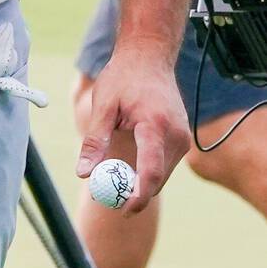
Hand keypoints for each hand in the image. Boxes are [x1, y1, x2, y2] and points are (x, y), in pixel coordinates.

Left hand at [76, 42, 189, 213]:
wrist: (149, 57)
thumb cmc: (123, 77)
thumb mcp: (103, 105)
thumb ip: (95, 141)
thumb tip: (84, 173)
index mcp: (155, 125)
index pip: (151, 172)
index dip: (137, 197)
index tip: (122, 210)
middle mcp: (176, 134)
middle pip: (157, 178)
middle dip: (135, 192)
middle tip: (109, 197)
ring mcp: (183, 137)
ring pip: (162, 173)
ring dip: (141, 180)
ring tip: (115, 172)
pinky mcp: (183, 138)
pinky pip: (165, 163)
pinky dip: (149, 168)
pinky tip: (131, 159)